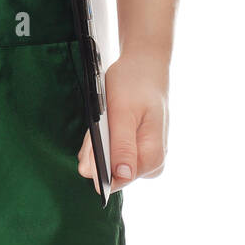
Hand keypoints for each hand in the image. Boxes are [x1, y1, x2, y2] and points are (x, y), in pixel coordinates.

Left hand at [77, 47, 168, 193]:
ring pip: (109, 161)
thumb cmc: (135, 85)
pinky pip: (112, 152)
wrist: (145, 66)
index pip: (117, 178)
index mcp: (153, 157)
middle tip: (96, 127)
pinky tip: (102, 126)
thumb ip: (122, 146)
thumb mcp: (124, 112)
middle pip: (111, 170)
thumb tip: (121, 176)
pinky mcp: (137, 149)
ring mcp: (145, 157)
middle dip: (95, 151)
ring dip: (97, 144)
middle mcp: (152, 163)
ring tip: (103, 121)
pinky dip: (102, 140)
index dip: (97, 165)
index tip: (91, 145)